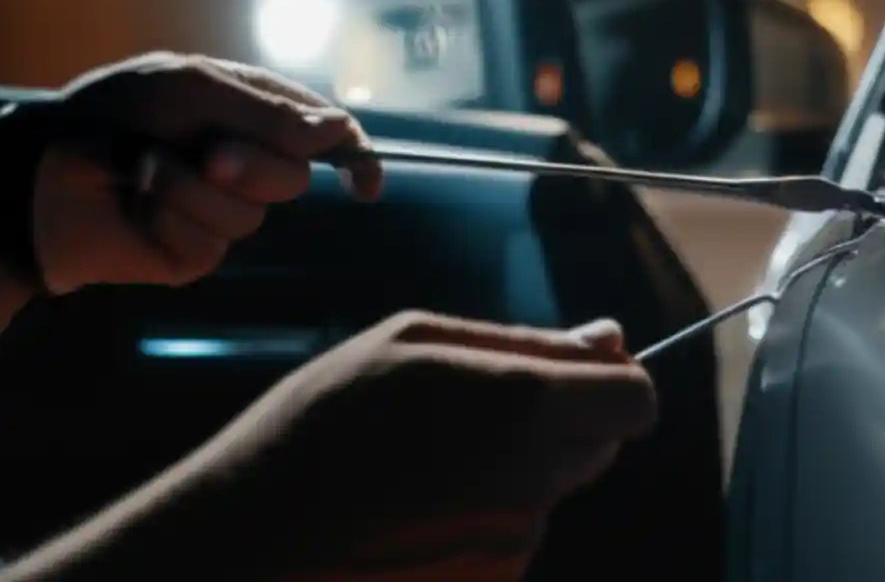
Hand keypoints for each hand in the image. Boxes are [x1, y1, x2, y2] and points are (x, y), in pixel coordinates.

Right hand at [0, 312, 656, 581]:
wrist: (248, 541)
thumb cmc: (322, 421)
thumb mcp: (414, 343)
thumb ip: (527, 341)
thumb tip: (614, 336)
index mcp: (525, 408)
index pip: (636, 400)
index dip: (611, 383)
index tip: (570, 376)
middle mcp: (535, 485)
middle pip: (599, 443)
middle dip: (559, 419)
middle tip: (471, 411)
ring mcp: (513, 547)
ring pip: (552, 489)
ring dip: (514, 467)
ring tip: (422, 460)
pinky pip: (512, 534)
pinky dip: (482, 515)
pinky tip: (414, 506)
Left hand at [28, 52, 382, 292]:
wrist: (42, 167)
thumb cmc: (116, 112)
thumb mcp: (193, 90)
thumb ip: (269, 114)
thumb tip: (338, 131)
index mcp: (255, 113)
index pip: (325, 135)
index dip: (353, 156)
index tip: (365, 184)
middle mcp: (246, 162)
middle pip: (294, 178)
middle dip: (251, 165)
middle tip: (206, 154)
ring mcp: (222, 208)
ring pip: (252, 215)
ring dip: (192, 190)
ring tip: (145, 170)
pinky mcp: (195, 249)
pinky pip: (211, 241)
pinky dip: (170, 216)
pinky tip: (139, 203)